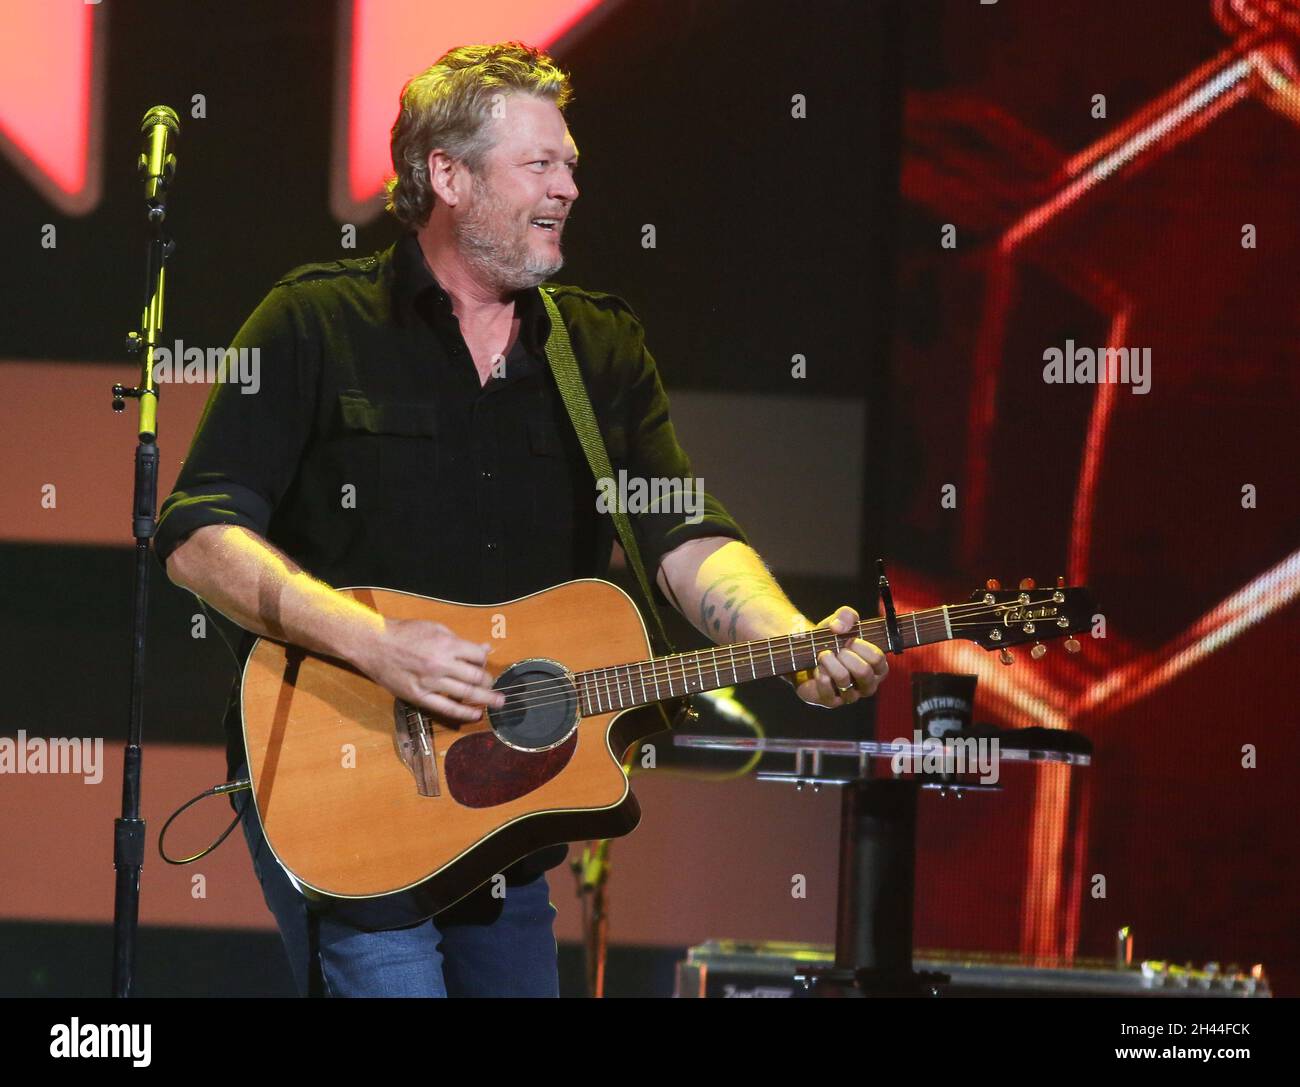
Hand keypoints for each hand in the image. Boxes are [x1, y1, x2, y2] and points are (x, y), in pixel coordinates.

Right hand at [352, 618, 504, 722]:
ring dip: (485, 699)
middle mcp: (441, 664)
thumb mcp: (436, 628)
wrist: (374, 644)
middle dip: (489, 683)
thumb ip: (461, 641)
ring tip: (498, 703)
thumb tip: (484, 649)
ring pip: (466, 694)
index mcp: (447, 644)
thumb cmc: (404, 633)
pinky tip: (476, 714)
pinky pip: (446, 708)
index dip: (485, 661)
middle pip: (476, 677)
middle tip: (495, 687)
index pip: (478, 656)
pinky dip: (464, 712)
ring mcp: (431, 682)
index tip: (485, 665)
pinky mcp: (419, 696)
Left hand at [788, 606, 887, 707]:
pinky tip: (817, 668)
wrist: (806, 653)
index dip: (861, 646)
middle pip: (863, 671)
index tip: (849, 640)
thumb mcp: (840, 621)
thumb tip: (838, 627)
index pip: (878, 659)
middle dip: (846, 654)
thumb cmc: (831, 639)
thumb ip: (846, 616)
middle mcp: (867, 685)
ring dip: (830, 662)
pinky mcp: (831, 702)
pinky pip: (828, 691)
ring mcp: (850, 696)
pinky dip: (820, 674)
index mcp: (877, 668)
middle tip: (836, 649)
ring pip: (844, 679)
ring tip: (823, 655)